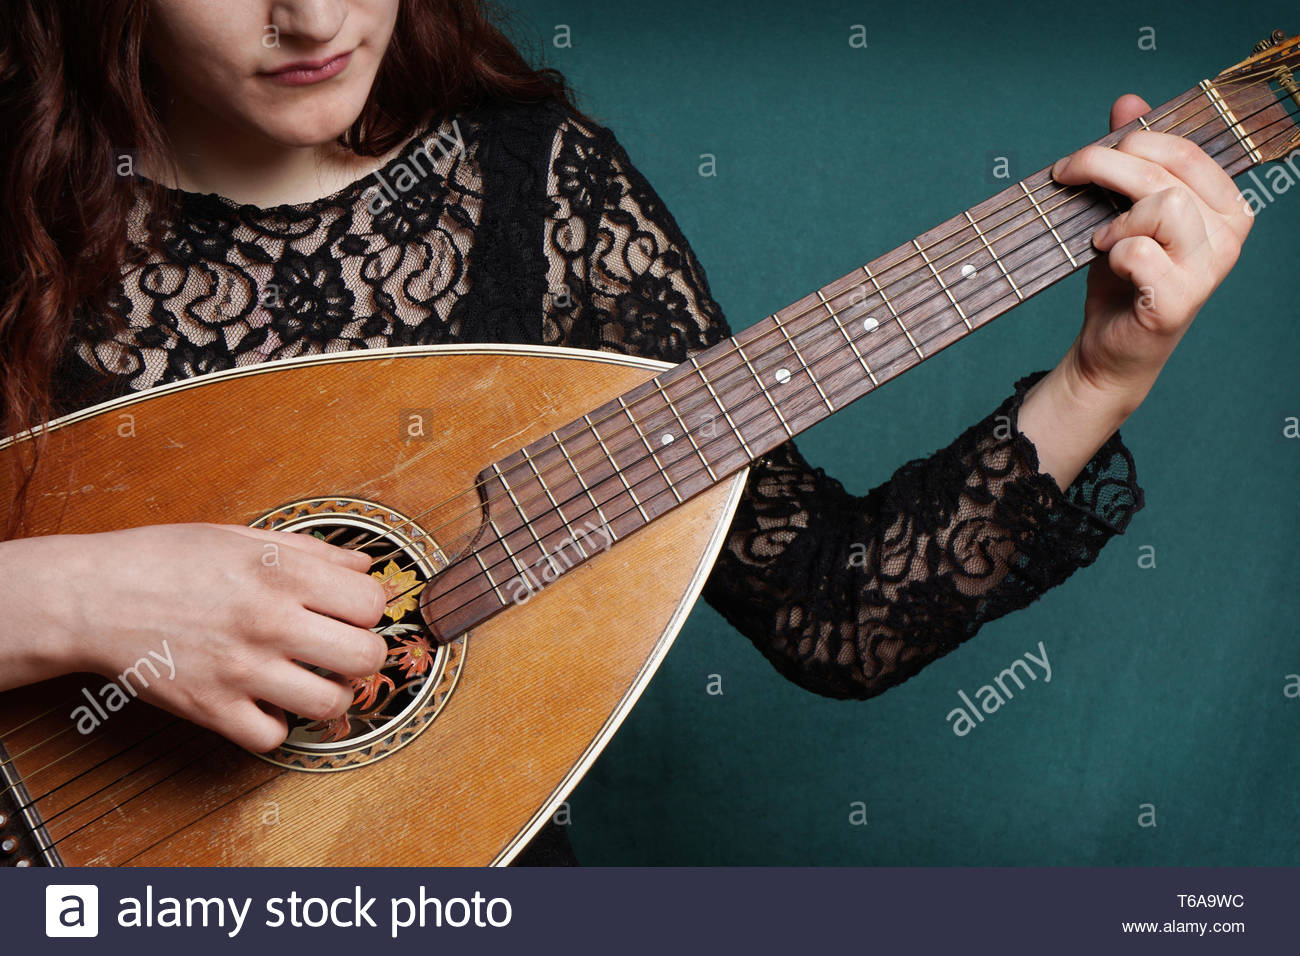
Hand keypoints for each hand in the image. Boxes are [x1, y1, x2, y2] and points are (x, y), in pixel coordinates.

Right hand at [0, 523, 388, 751]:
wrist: (90, 596)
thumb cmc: (165, 559)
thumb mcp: (242, 537)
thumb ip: (311, 552)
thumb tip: (363, 566)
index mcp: (282, 573)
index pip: (372, 603)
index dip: (368, 610)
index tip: (349, 612)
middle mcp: (269, 621)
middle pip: (366, 656)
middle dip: (364, 655)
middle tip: (342, 651)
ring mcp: (241, 669)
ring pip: (331, 703)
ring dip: (330, 695)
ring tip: (311, 680)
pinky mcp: (211, 709)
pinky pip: (273, 737)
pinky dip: (276, 726)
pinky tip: (265, 702)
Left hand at [1050, 93, 1253, 412]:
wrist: (1109, 348)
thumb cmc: (1122, 278)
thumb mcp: (1124, 209)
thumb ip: (1131, 159)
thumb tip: (1128, 101)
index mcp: (1225, 204)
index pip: (1186, 149)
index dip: (1130, 141)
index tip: (1081, 157)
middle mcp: (1230, 233)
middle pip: (1167, 171)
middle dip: (1105, 165)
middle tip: (1064, 175)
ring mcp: (1211, 268)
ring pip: (1164, 205)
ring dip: (1116, 216)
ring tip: (1100, 237)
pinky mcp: (1180, 300)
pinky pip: (1140, 251)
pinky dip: (1113, 251)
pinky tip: (1107, 262)